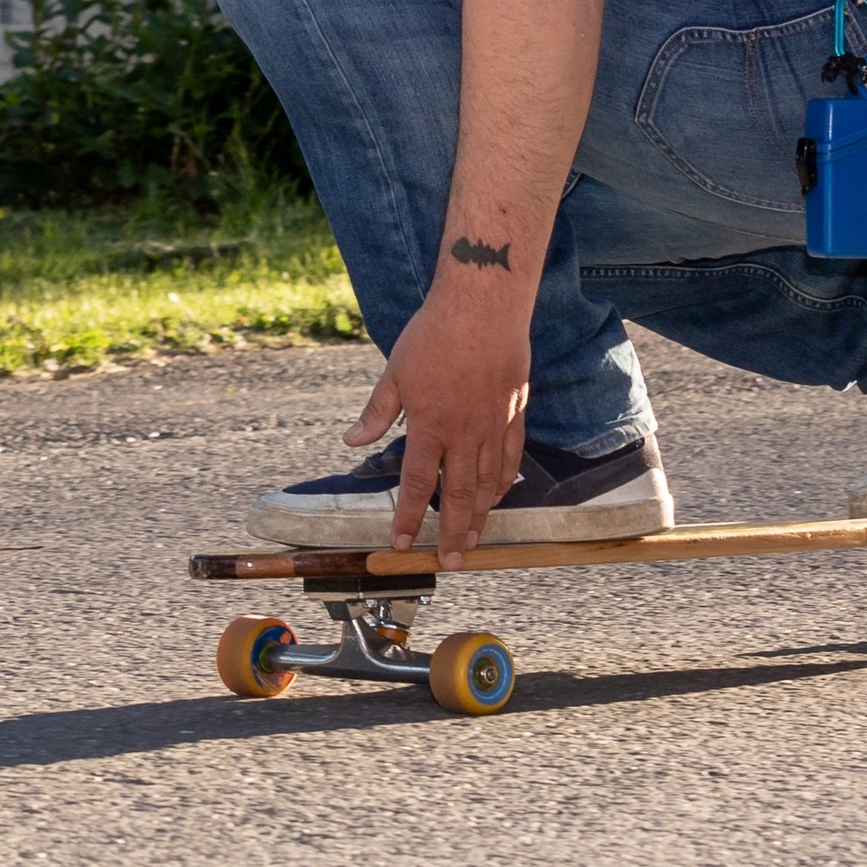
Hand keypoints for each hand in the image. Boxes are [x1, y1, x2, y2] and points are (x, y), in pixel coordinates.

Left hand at [347, 275, 532, 564]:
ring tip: (474, 540)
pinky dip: (505, 481)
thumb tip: (352, 442)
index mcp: (430, 425)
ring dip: (480, 515)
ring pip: (488, 482)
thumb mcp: (395, 372)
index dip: (409, 518)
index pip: (418, 484)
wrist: (482, 305)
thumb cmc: (433, 334)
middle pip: (458, 495)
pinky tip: (499, 496)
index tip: (401, 543)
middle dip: (452, 533)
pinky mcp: (514, 411)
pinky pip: (511, 456)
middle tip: (451, 562)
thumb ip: (377, 413)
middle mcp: (464, 433)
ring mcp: (493, 424)